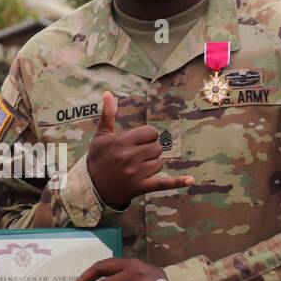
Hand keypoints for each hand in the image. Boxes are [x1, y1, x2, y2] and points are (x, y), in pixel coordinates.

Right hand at [86, 91, 193, 206]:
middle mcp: (130, 156)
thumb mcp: (101, 136)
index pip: (151, 133)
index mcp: (122, 142)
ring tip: (138, 168)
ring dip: (152, 164)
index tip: (138, 142)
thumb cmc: (97, 158)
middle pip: (157, 147)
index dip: (147, 137)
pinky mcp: (140, 187)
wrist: (91, 187)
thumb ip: (108, 114)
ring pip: (159, 163)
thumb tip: (108, 93)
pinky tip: (190, 181)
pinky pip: (163, 183)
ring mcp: (136, 173)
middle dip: (150, 150)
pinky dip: (177, 182)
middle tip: (137, 156)